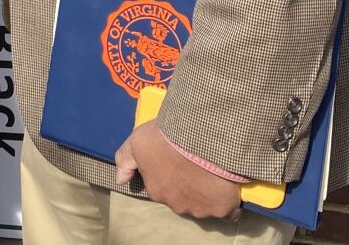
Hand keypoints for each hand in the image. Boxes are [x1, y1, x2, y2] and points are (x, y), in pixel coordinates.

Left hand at [114, 122, 241, 219]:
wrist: (201, 136)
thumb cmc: (167, 137)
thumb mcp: (138, 141)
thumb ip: (125, 159)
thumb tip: (120, 180)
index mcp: (156, 191)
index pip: (160, 187)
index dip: (168, 173)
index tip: (175, 160)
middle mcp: (176, 205)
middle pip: (181, 198)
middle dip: (185, 184)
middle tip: (194, 163)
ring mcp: (200, 209)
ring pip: (202, 204)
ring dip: (205, 192)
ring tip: (211, 170)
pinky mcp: (223, 208)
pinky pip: (227, 211)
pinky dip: (227, 203)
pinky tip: (227, 190)